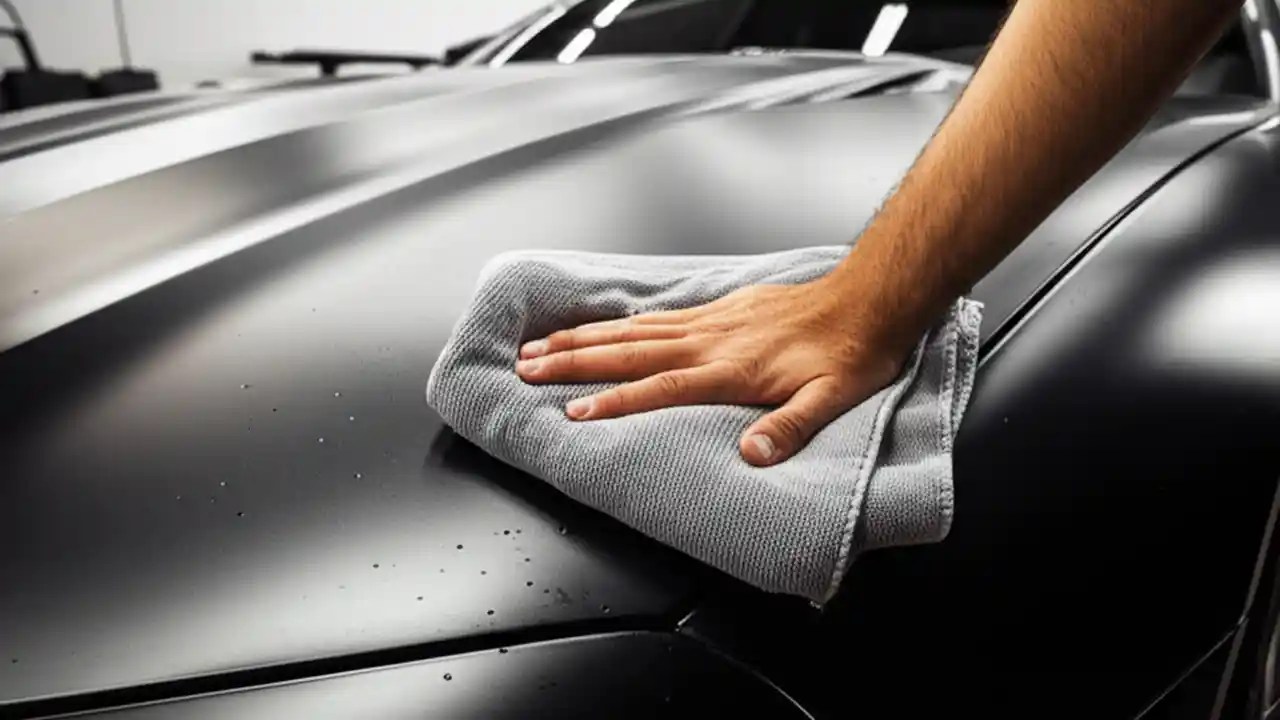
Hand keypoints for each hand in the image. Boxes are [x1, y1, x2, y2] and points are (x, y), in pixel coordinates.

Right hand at [514, 276, 910, 465]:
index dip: (615, 401)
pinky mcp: (716, 310)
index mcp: (731, 368)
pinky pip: (655, 316)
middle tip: (526, 367)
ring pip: (633, 330)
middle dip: (573, 360)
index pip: (660, 387)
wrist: (866, 301)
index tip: (573, 410)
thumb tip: (753, 457)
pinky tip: (599, 327)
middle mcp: (710, 341)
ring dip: (583, 338)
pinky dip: (619, 322)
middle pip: (629, 352)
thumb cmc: (849, 355)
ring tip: (541, 344)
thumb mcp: (831, 400)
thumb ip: (790, 428)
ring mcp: (710, 322)